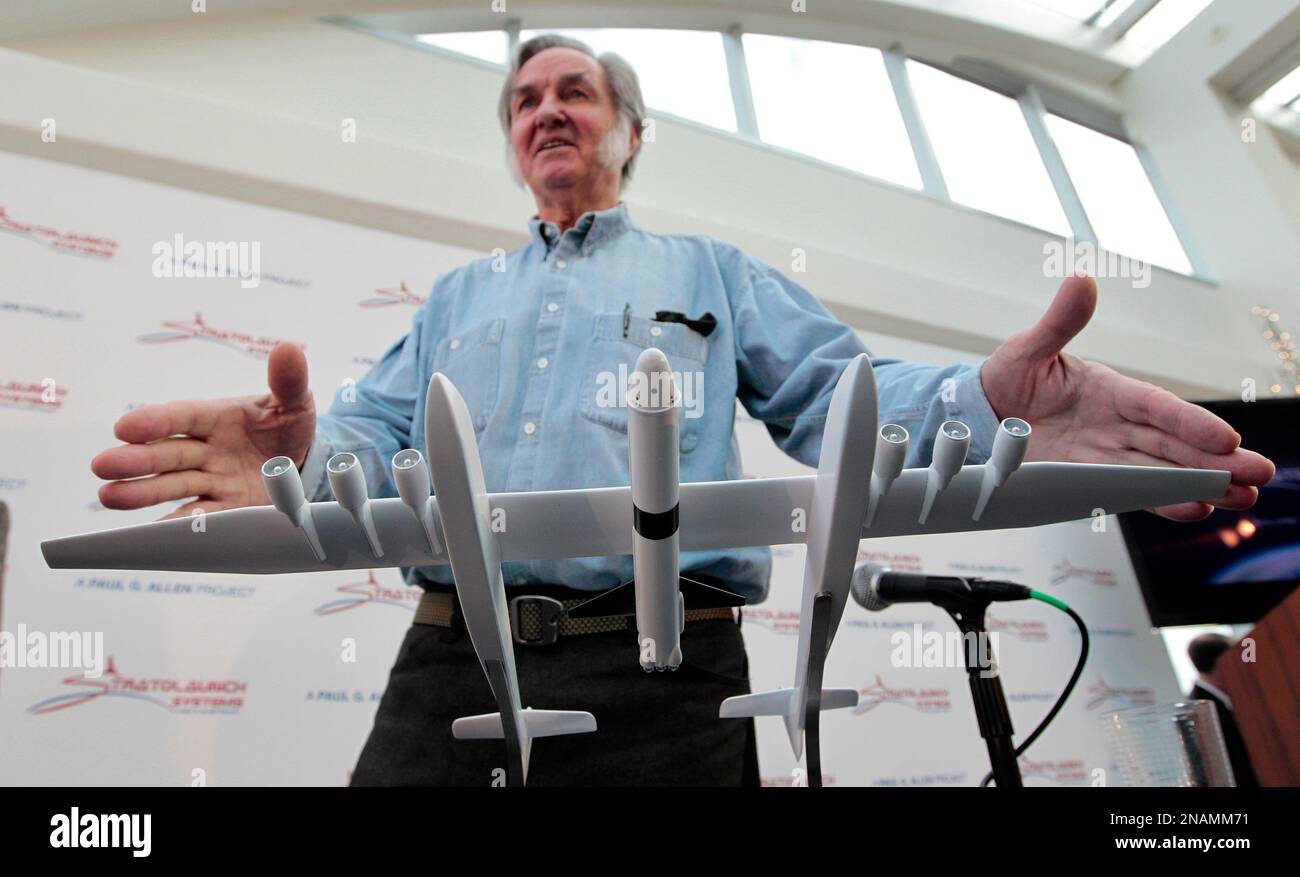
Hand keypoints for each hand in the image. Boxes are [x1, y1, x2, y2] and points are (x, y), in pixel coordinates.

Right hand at [91, 342, 315, 519]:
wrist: (301, 464)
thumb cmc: (288, 426)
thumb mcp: (295, 403)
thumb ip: (289, 382)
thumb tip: (289, 349)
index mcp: (218, 418)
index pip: (182, 417)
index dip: (156, 421)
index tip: (125, 427)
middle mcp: (207, 450)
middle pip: (167, 454)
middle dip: (135, 460)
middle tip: (102, 465)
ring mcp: (213, 481)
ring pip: (172, 486)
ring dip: (141, 492)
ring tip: (109, 496)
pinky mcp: (225, 509)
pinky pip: (199, 516)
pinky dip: (178, 524)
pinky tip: (155, 532)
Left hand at [980, 275, 1274, 520]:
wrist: (981, 416)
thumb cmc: (1008, 378)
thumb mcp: (1028, 348)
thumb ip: (1059, 322)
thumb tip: (1080, 281)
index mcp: (1110, 390)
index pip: (1156, 407)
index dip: (1189, 423)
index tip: (1224, 439)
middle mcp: (1118, 425)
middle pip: (1175, 445)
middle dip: (1217, 461)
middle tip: (1259, 475)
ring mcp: (1108, 455)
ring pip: (1164, 471)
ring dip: (1203, 485)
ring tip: (1244, 498)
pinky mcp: (1094, 480)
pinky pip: (1132, 492)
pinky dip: (1162, 502)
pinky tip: (1195, 510)